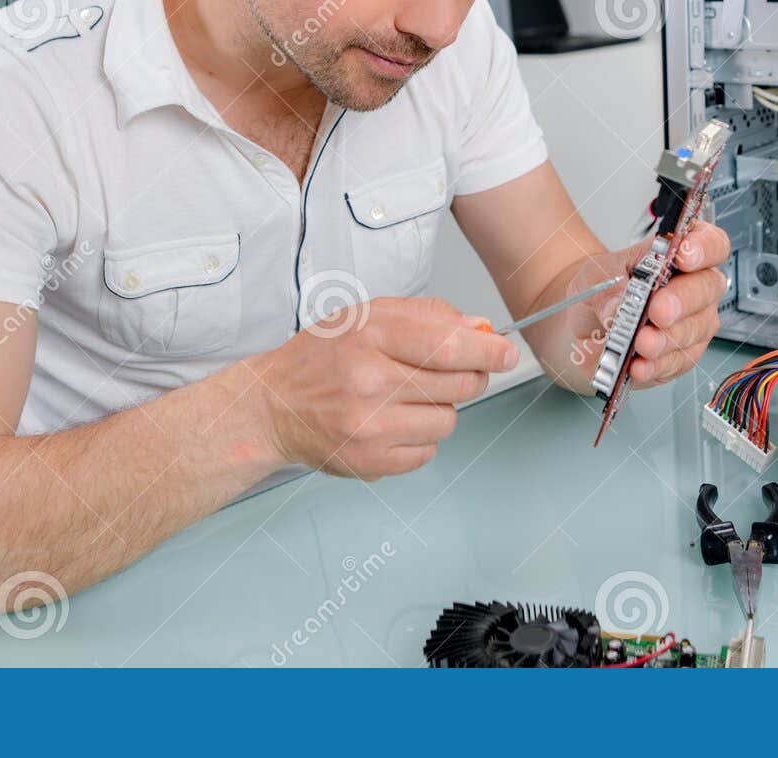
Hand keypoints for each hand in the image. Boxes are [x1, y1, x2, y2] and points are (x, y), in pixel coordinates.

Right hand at [256, 296, 518, 479]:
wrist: (272, 407)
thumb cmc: (321, 357)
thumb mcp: (366, 316)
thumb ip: (425, 315)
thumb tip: (479, 329)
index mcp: (369, 336)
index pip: (448, 345)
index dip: (487, 351)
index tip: (505, 353)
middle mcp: (369, 382)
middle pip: (458, 384)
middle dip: (470, 377)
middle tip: (456, 373)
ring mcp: (369, 427)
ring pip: (448, 420)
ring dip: (441, 409)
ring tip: (407, 399)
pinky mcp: (370, 462)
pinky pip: (428, 451)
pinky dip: (420, 437)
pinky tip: (392, 423)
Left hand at [548, 222, 730, 389]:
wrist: (588, 322)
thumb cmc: (604, 288)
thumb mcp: (596, 274)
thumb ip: (608, 285)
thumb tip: (619, 307)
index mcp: (681, 254)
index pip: (712, 244)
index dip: (704, 248)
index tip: (683, 256)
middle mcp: (695, 288)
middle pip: (707, 289)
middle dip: (681, 300)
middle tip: (658, 310)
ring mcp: (693, 323)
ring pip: (694, 329)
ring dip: (666, 338)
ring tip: (641, 342)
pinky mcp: (682, 357)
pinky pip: (677, 362)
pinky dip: (656, 366)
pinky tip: (639, 365)